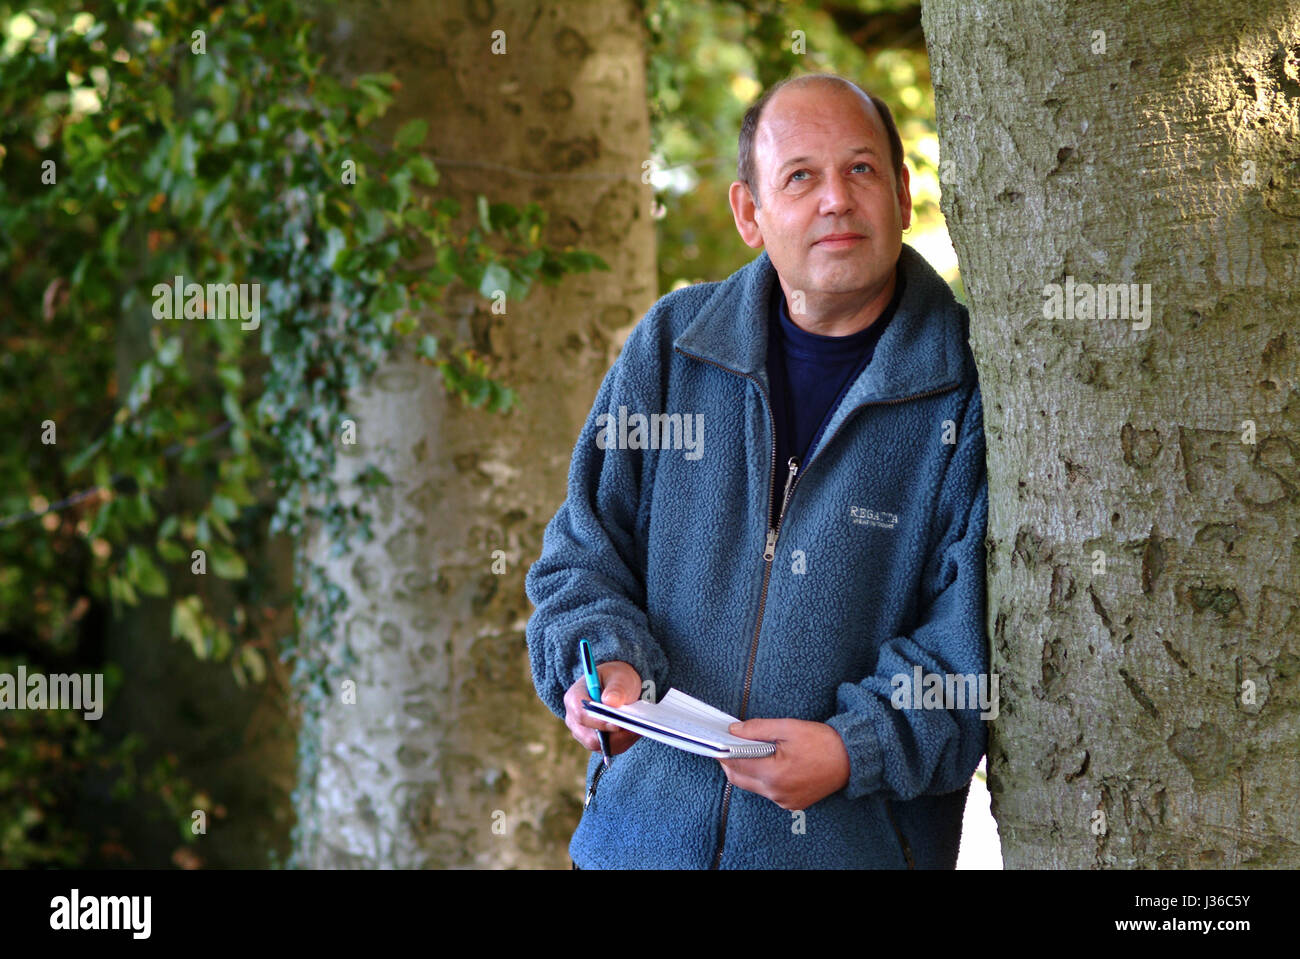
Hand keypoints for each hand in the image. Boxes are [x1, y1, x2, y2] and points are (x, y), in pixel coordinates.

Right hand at [563, 660, 643, 755]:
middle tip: (633, 728)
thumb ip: (616, 688)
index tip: (617, 723)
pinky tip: (634, 731)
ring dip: (621, 740)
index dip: (599, 722)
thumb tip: (611, 702)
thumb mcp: (619, 677)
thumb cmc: (616, 679)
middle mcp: (574, 719)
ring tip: (637, 727)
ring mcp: (583, 733)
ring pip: (600, 746)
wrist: (619, 687)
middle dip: (612, 735)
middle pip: (589, 737)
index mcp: (574, 698)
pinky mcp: (595, 742)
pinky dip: (623, 742)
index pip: (581, 715)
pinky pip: (609, 749)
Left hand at [718, 719, 850, 810]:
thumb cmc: (822, 742)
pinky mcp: (792, 804)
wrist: (851, 759)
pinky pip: (768, 792)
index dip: (723, 753)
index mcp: (774, 774)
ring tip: (751, 751)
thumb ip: (757, 730)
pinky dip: (763, 778)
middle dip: (730, 763)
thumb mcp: (788, 728)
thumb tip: (733, 731)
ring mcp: (784, 801)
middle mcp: (777, 793)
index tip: (716, 742)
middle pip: (740, 780)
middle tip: (729, 745)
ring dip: (747, 770)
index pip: (736, 766)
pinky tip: (769, 763)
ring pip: (753, 787)